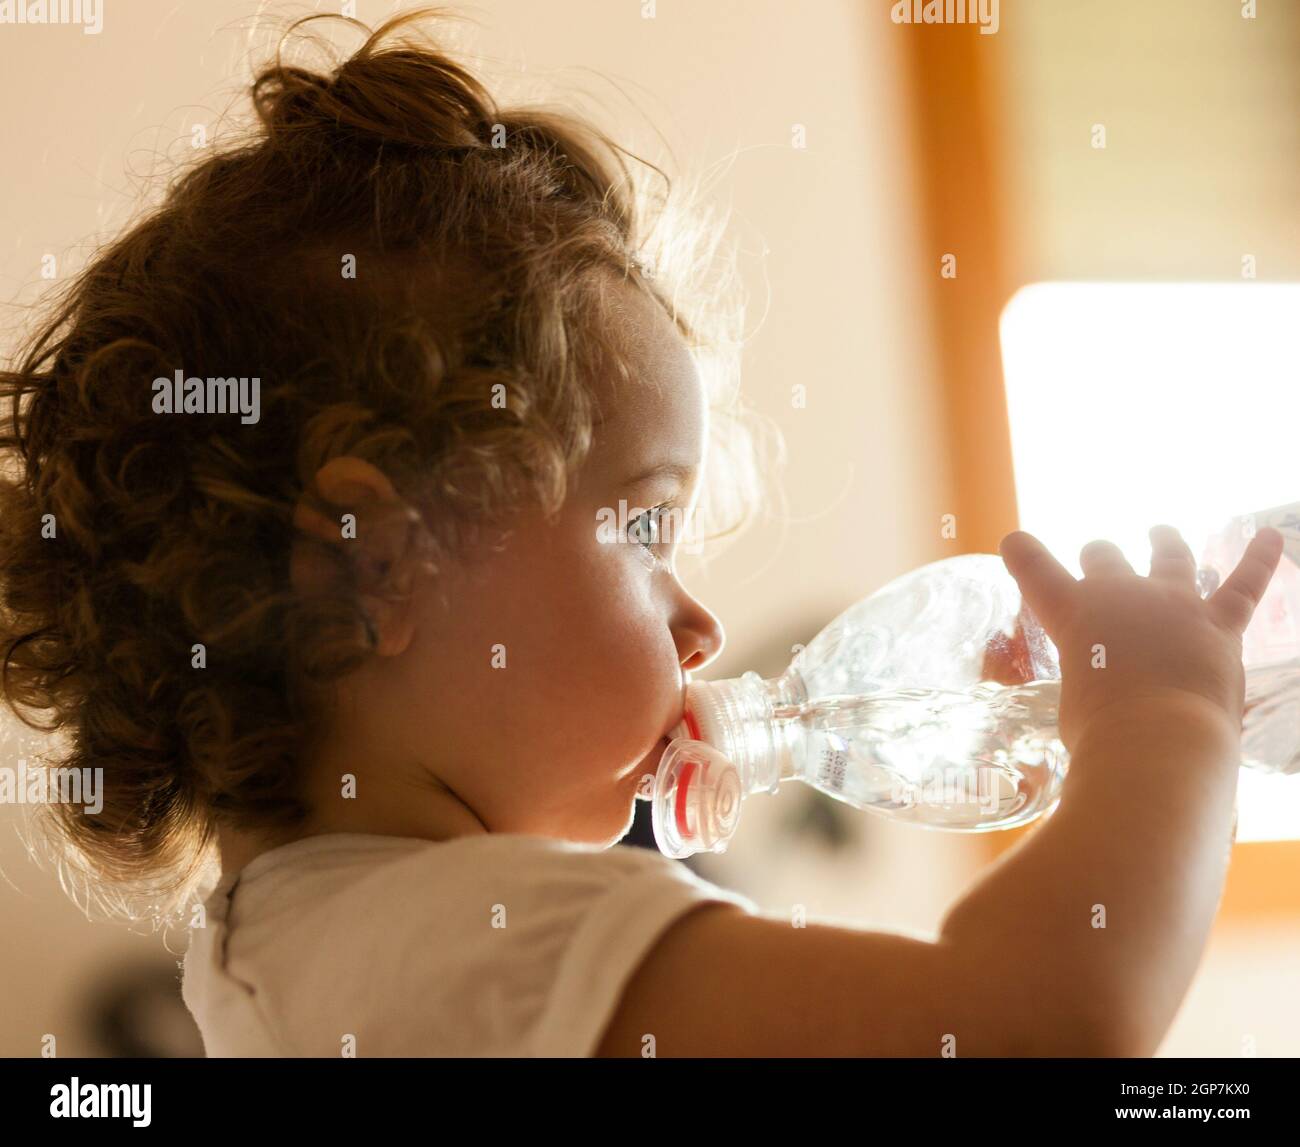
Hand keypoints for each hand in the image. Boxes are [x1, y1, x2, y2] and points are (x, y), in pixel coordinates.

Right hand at [999, 524, 1283, 749]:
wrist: (1156, 738)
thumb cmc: (1101, 732)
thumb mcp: (1076, 701)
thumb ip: (1093, 682)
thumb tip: (1119, 689)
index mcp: (1073, 613)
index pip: (1037, 571)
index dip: (1023, 554)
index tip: (1015, 541)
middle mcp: (1122, 594)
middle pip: (1105, 558)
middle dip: (1098, 557)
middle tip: (1095, 558)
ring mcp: (1175, 604)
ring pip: (1171, 558)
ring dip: (1165, 542)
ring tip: (1161, 532)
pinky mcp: (1219, 624)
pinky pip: (1244, 585)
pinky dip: (1259, 559)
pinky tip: (1271, 535)